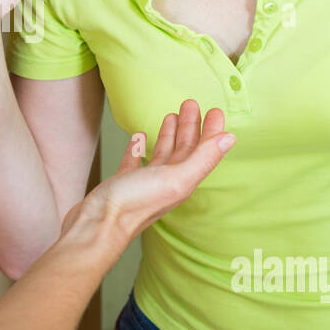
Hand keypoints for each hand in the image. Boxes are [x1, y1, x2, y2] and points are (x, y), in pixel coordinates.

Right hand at [60, 100, 234, 250]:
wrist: (99, 224)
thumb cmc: (135, 204)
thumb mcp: (176, 178)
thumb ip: (203, 158)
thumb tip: (230, 139)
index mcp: (183, 181)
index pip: (203, 151)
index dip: (212, 131)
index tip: (215, 110)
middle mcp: (167, 182)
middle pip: (184, 150)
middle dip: (190, 126)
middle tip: (191, 105)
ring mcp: (145, 183)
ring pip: (163, 154)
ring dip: (169, 134)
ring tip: (171, 116)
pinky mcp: (124, 183)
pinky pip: (135, 161)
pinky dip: (139, 148)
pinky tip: (139, 137)